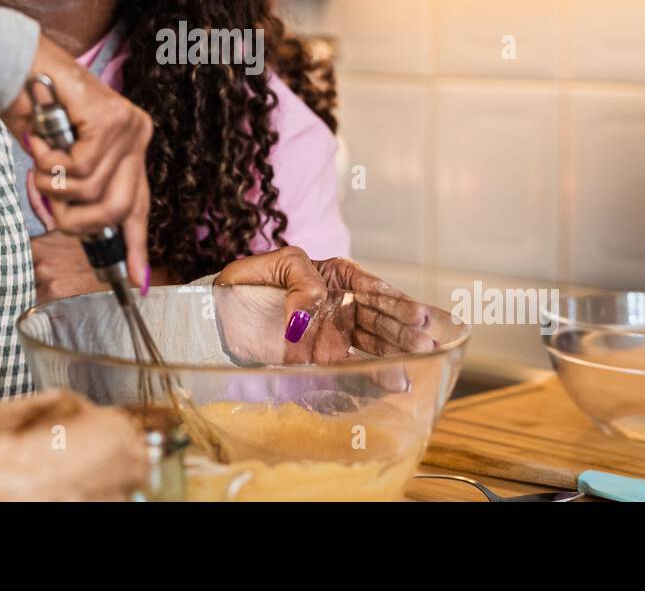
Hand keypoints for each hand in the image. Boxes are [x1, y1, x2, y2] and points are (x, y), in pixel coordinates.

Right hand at [2, 36, 152, 290]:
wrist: (14, 65)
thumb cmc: (32, 110)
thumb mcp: (58, 161)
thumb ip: (75, 191)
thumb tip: (76, 228)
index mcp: (129, 146)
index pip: (139, 205)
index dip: (135, 245)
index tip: (138, 281)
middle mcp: (137, 134)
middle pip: (119, 209)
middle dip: (77, 220)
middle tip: (49, 204)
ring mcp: (128, 126)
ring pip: (93, 192)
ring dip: (52, 186)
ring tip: (39, 159)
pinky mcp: (111, 118)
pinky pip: (80, 170)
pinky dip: (49, 164)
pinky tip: (41, 141)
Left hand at [213, 247, 435, 364]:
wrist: (220, 315)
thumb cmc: (249, 281)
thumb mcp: (276, 264)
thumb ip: (302, 281)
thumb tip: (315, 309)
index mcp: (336, 276)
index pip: (372, 287)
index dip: (396, 300)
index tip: (416, 314)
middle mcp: (342, 305)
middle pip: (379, 318)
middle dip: (403, 330)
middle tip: (425, 342)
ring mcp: (334, 333)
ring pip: (372, 343)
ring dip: (394, 353)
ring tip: (417, 363)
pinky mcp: (321, 359)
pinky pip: (350, 365)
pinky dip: (370, 374)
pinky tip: (391, 381)